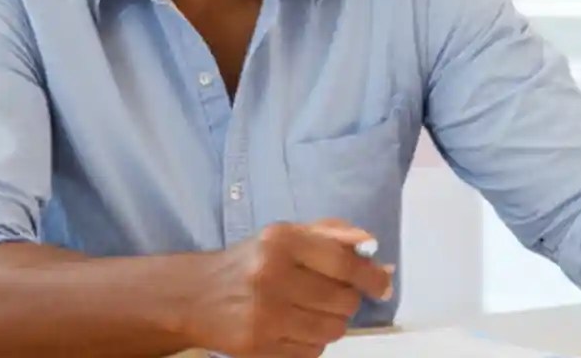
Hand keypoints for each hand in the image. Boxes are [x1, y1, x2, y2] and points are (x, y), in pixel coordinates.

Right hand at [183, 220, 393, 357]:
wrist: (196, 295)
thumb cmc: (253, 261)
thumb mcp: (287, 235)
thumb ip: (333, 235)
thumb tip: (373, 247)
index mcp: (282, 241)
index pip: (343, 262)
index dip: (371, 276)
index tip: (384, 284)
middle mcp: (271, 275)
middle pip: (343, 300)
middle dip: (348, 300)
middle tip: (335, 295)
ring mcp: (263, 314)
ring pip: (332, 330)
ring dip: (332, 323)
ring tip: (313, 312)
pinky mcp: (257, 346)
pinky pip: (311, 352)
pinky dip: (313, 342)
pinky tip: (295, 328)